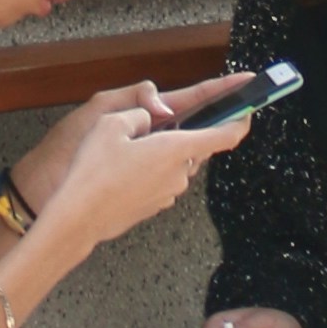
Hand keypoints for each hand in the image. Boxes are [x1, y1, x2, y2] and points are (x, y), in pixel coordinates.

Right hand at [30, 95, 227, 256]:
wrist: (78, 218)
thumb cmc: (93, 171)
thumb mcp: (110, 124)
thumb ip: (139, 114)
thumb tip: (149, 119)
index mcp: (176, 148)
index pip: (225, 135)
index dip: (241, 119)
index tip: (248, 109)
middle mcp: (179, 172)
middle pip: (194, 146)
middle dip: (180, 134)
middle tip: (153, 127)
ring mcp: (169, 192)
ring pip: (175, 163)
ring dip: (161, 154)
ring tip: (126, 150)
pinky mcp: (155, 205)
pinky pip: (160, 180)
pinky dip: (149, 171)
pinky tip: (122, 170)